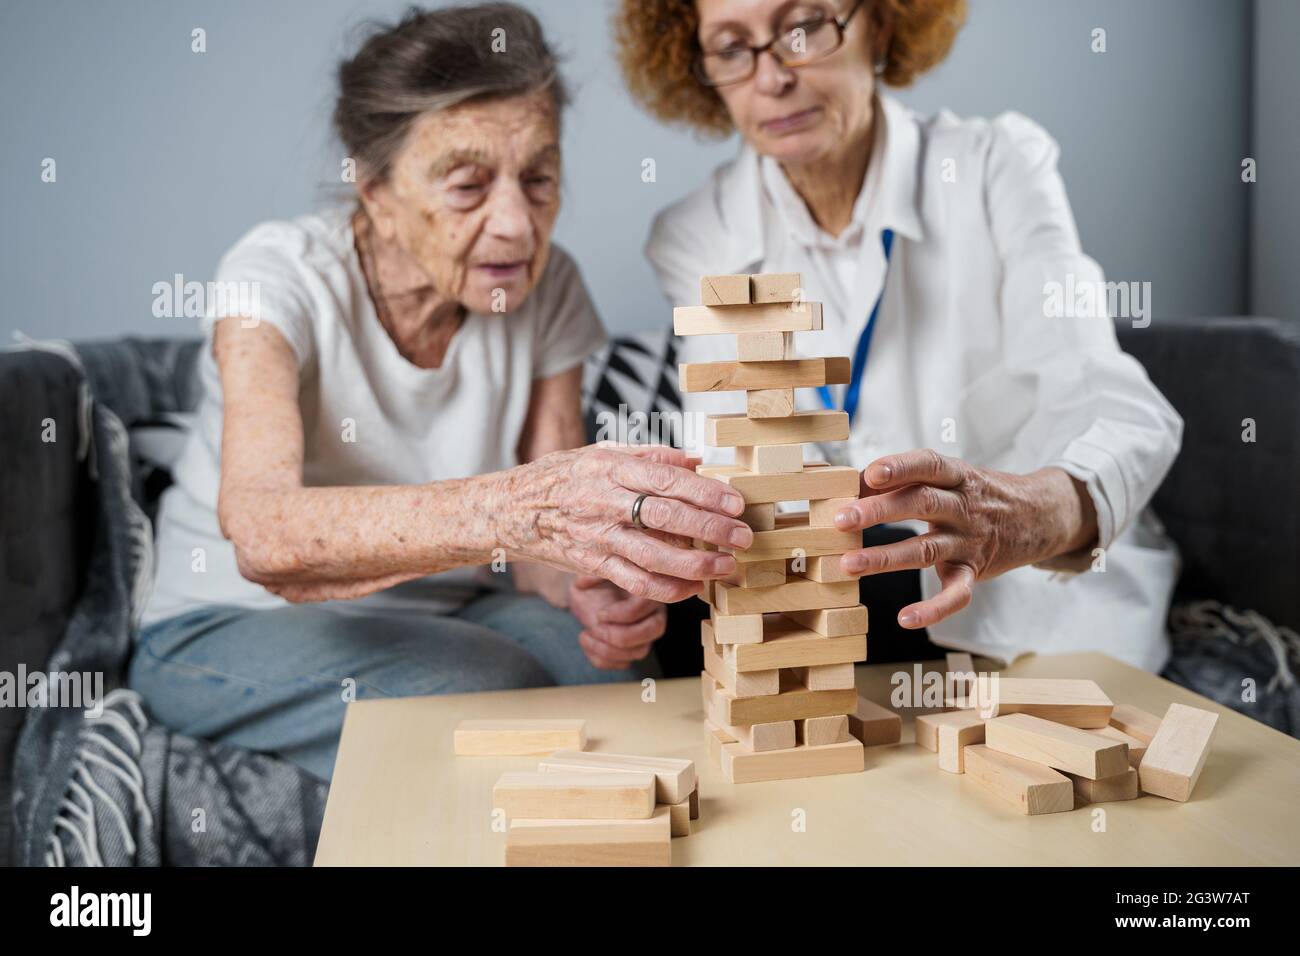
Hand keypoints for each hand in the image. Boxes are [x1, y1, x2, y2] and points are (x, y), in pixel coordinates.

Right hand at [488, 443, 752, 602]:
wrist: (511, 510)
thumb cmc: (561, 476)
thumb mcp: (600, 453)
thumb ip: (650, 456)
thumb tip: (696, 460)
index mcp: (610, 468)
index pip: (666, 479)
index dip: (705, 492)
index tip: (735, 502)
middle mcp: (604, 501)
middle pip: (666, 516)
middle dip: (710, 528)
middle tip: (742, 537)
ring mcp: (597, 536)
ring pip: (653, 555)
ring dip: (695, 564)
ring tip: (725, 566)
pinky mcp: (591, 564)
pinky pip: (634, 581)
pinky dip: (666, 589)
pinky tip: (691, 588)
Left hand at [568, 575, 666, 669]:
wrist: (587, 596)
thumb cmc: (594, 581)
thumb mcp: (590, 571)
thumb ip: (593, 571)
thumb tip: (585, 579)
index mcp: (648, 590)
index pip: (646, 606)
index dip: (621, 614)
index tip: (599, 614)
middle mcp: (654, 613)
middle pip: (654, 631)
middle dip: (620, 635)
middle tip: (595, 627)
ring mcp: (646, 635)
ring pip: (640, 652)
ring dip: (607, 650)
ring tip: (585, 635)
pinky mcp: (633, 651)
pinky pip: (623, 664)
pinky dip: (600, 659)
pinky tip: (586, 640)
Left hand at [833, 449, 1096, 629]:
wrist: (1038, 515)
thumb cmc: (975, 494)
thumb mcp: (951, 477)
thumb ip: (906, 479)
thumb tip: (850, 484)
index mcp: (956, 477)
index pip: (928, 465)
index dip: (900, 468)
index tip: (868, 474)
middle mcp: (963, 507)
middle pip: (921, 505)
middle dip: (879, 512)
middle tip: (840, 520)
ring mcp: (970, 541)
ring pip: (926, 549)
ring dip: (885, 557)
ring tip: (848, 564)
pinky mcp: (975, 572)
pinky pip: (956, 594)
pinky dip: (933, 609)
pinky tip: (905, 619)